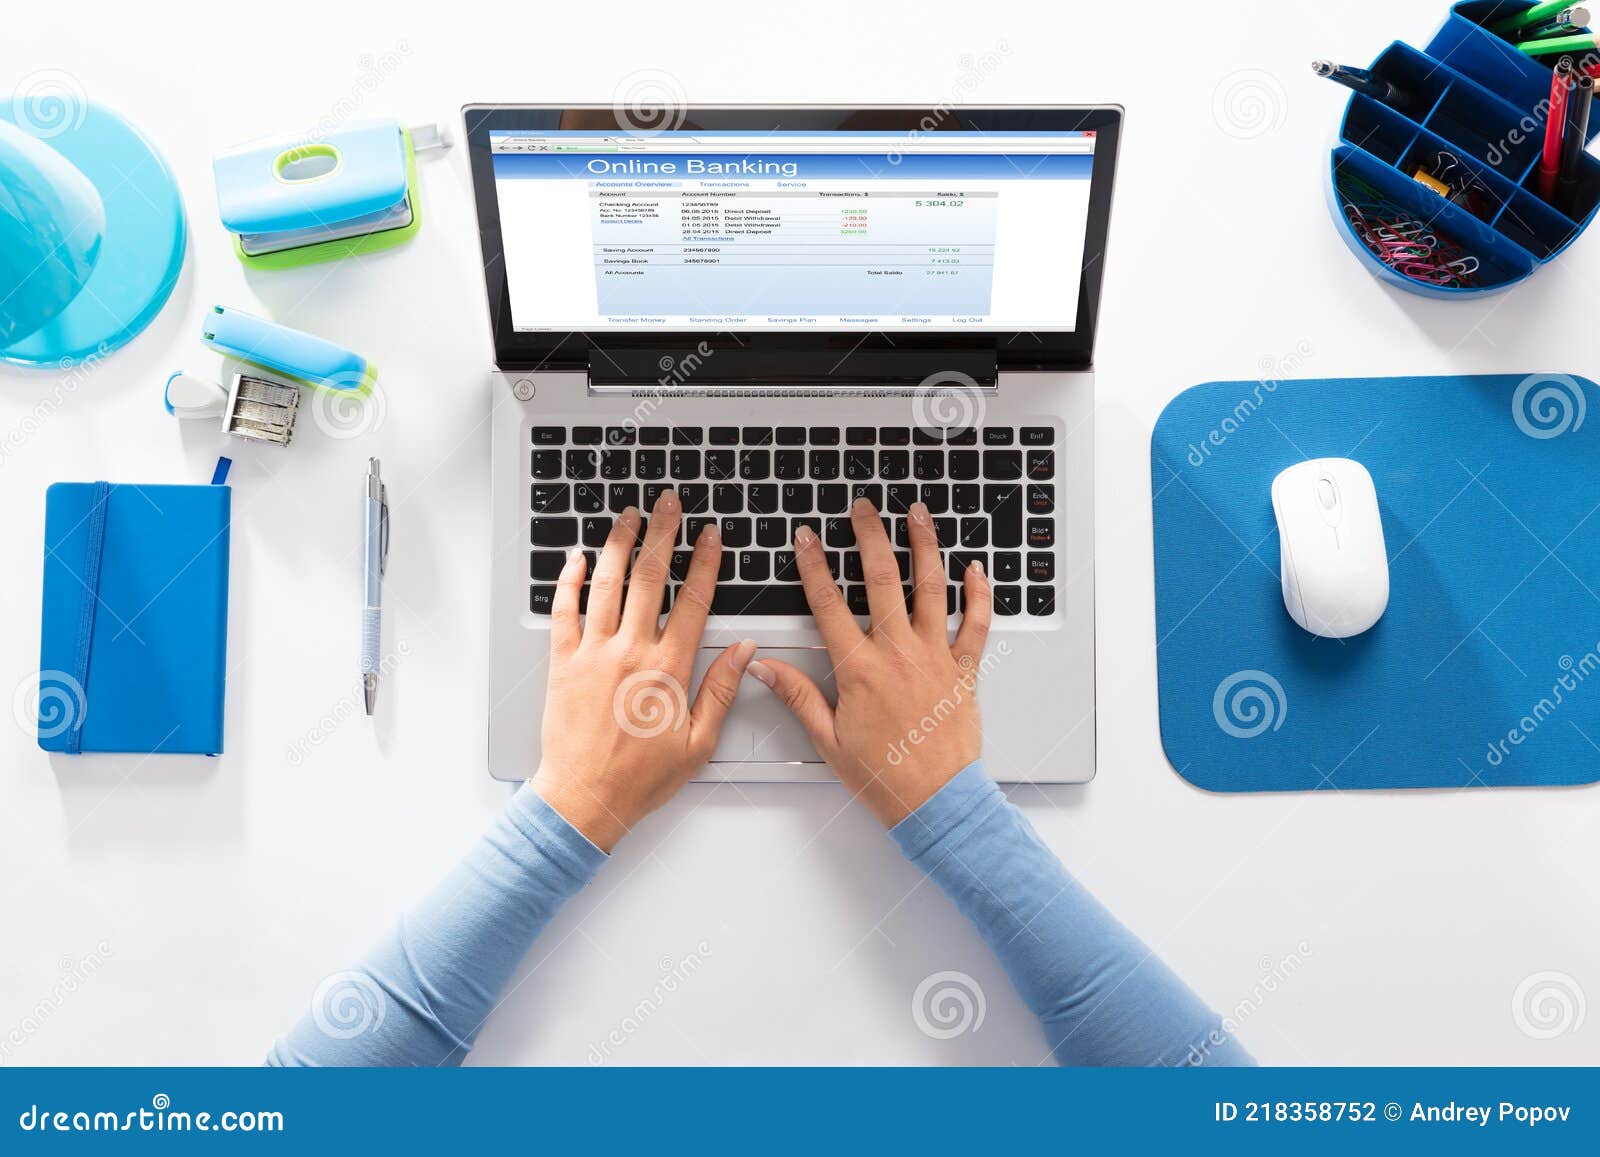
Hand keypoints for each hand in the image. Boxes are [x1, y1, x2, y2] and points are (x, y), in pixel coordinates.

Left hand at [530, 490, 754, 850]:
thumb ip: (721, 690)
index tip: (711, 535)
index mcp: (668, 669)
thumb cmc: (640, 778)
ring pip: (607, 583)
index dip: (705, 562)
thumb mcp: (699, 743)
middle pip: (649, 577)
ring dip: (619, 543)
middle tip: (668, 502)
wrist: (584, 798)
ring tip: (628, 515)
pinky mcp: (563, 662)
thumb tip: (744, 651)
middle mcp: (630, 652)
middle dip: (662, 533)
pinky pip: (564, 610)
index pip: (693, 600)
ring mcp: (593, 653)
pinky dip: (570, 579)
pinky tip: (577, 557)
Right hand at [749, 499, 991, 826]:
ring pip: (930, 588)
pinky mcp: (963, 670)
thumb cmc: (883, 776)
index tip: (806, 538)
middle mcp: (898, 653)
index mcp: (859, 669)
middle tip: (863, 508)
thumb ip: (798, 695)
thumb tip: (765, 667)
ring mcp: (935, 657)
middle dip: (870, 536)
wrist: (936, 801)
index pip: (829, 604)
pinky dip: (977, 593)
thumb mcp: (828, 739)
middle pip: (882, 580)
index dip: (814, 566)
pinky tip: (975, 569)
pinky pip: (974, 623)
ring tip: (917, 514)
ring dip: (924, 546)